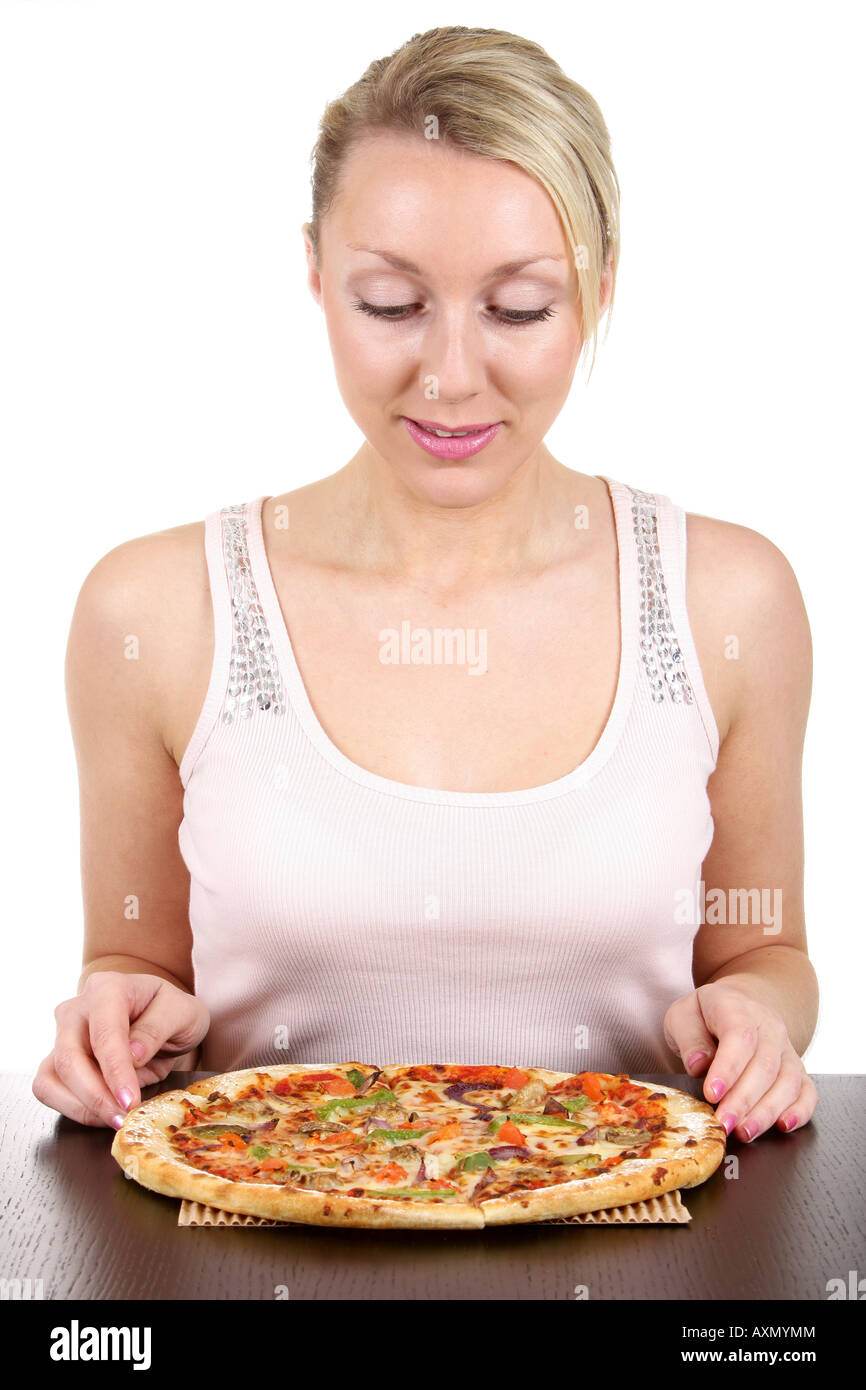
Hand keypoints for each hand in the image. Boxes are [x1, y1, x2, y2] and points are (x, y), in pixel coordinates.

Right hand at [32, 971, 209, 1128]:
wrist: (161, 1017)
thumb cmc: (171, 1012)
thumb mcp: (183, 1013)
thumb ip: (158, 1028)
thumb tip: (133, 1054)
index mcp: (109, 988)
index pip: (104, 1034)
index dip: (115, 1071)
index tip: (130, 1101)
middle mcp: (77, 1008)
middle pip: (69, 1058)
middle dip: (96, 1096)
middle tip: (124, 1118)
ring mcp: (62, 1033)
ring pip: (52, 1077)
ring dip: (82, 1106)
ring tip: (116, 1118)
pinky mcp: (56, 1058)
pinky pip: (48, 1088)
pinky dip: (72, 1107)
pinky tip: (102, 1113)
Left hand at [663, 980, 817, 1140]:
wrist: (733, 1007)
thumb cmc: (703, 1017)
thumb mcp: (682, 1017)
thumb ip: (689, 1040)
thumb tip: (699, 1066)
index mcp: (738, 1007)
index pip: (740, 1036)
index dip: (728, 1068)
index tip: (712, 1094)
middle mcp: (769, 1026)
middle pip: (765, 1065)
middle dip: (744, 1100)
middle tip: (724, 1124)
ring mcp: (786, 1048)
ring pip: (788, 1081)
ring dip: (767, 1111)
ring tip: (745, 1132)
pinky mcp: (797, 1069)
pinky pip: (807, 1090)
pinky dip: (800, 1110)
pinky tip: (783, 1125)